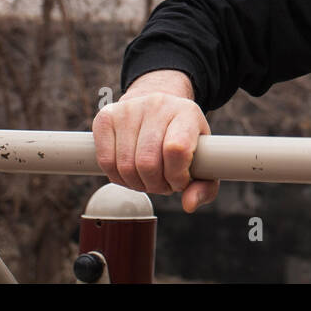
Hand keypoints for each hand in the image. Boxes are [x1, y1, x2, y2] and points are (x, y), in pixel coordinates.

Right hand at [93, 69, 219, 213]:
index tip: (180, 182)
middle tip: (163, 183)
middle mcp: (157, 105)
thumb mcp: (203, 159)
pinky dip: (118, 178)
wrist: (158, 109)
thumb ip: (204, 187)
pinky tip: (131, 173)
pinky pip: (106, 162)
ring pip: (125, 165)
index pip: (177, 149)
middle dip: (155, 185)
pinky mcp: (105, 117)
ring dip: (137, 184)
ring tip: (148, 178)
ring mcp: (129, 109)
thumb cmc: (182, 139)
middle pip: (147, 162)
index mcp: (186, 112)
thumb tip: (189, 205)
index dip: (176, 176)